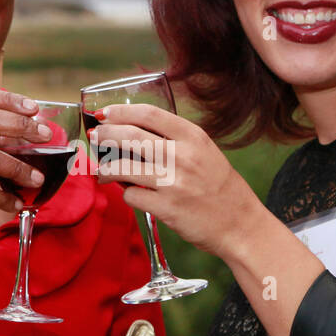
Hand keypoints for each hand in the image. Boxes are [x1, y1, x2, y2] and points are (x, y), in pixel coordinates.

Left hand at [91, 102, 260, 257]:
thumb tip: (132, 133)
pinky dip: (126, 195)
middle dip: (105, 135)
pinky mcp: (165, 208)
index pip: (149, 114)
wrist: (240, 224)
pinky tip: (132, 195)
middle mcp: (182, 156)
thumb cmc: (220, 187)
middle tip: (96, 138)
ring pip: (122, 167)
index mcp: (193, 137)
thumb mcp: (204, 152)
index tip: (105, 114)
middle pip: (129, 136)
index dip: (120, 111)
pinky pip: (131, 196)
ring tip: (102, 172)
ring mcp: (173, 182)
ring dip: (105, 169)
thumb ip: (174, 141)